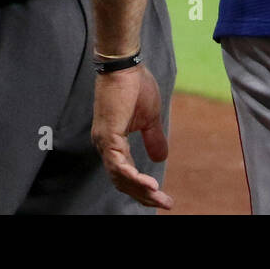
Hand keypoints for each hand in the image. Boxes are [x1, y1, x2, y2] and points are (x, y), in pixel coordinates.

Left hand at [91, 66, 171, 209]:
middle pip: (122, 181)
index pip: (125, 173)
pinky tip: (149, 184)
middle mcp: (105, 145)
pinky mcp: (108, 135)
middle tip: (165, 203)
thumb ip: (153, 138)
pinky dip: (133, 177)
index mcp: (112, 142)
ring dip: (140, 189)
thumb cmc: (135, 86)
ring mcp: (104, 141)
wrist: (125, 65)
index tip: (161, 196)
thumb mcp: (150, 117)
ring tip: (159, 196)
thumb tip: (161, 158)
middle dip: (144, 195)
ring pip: (120, 177)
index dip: (141, 187)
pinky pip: (119, 165)